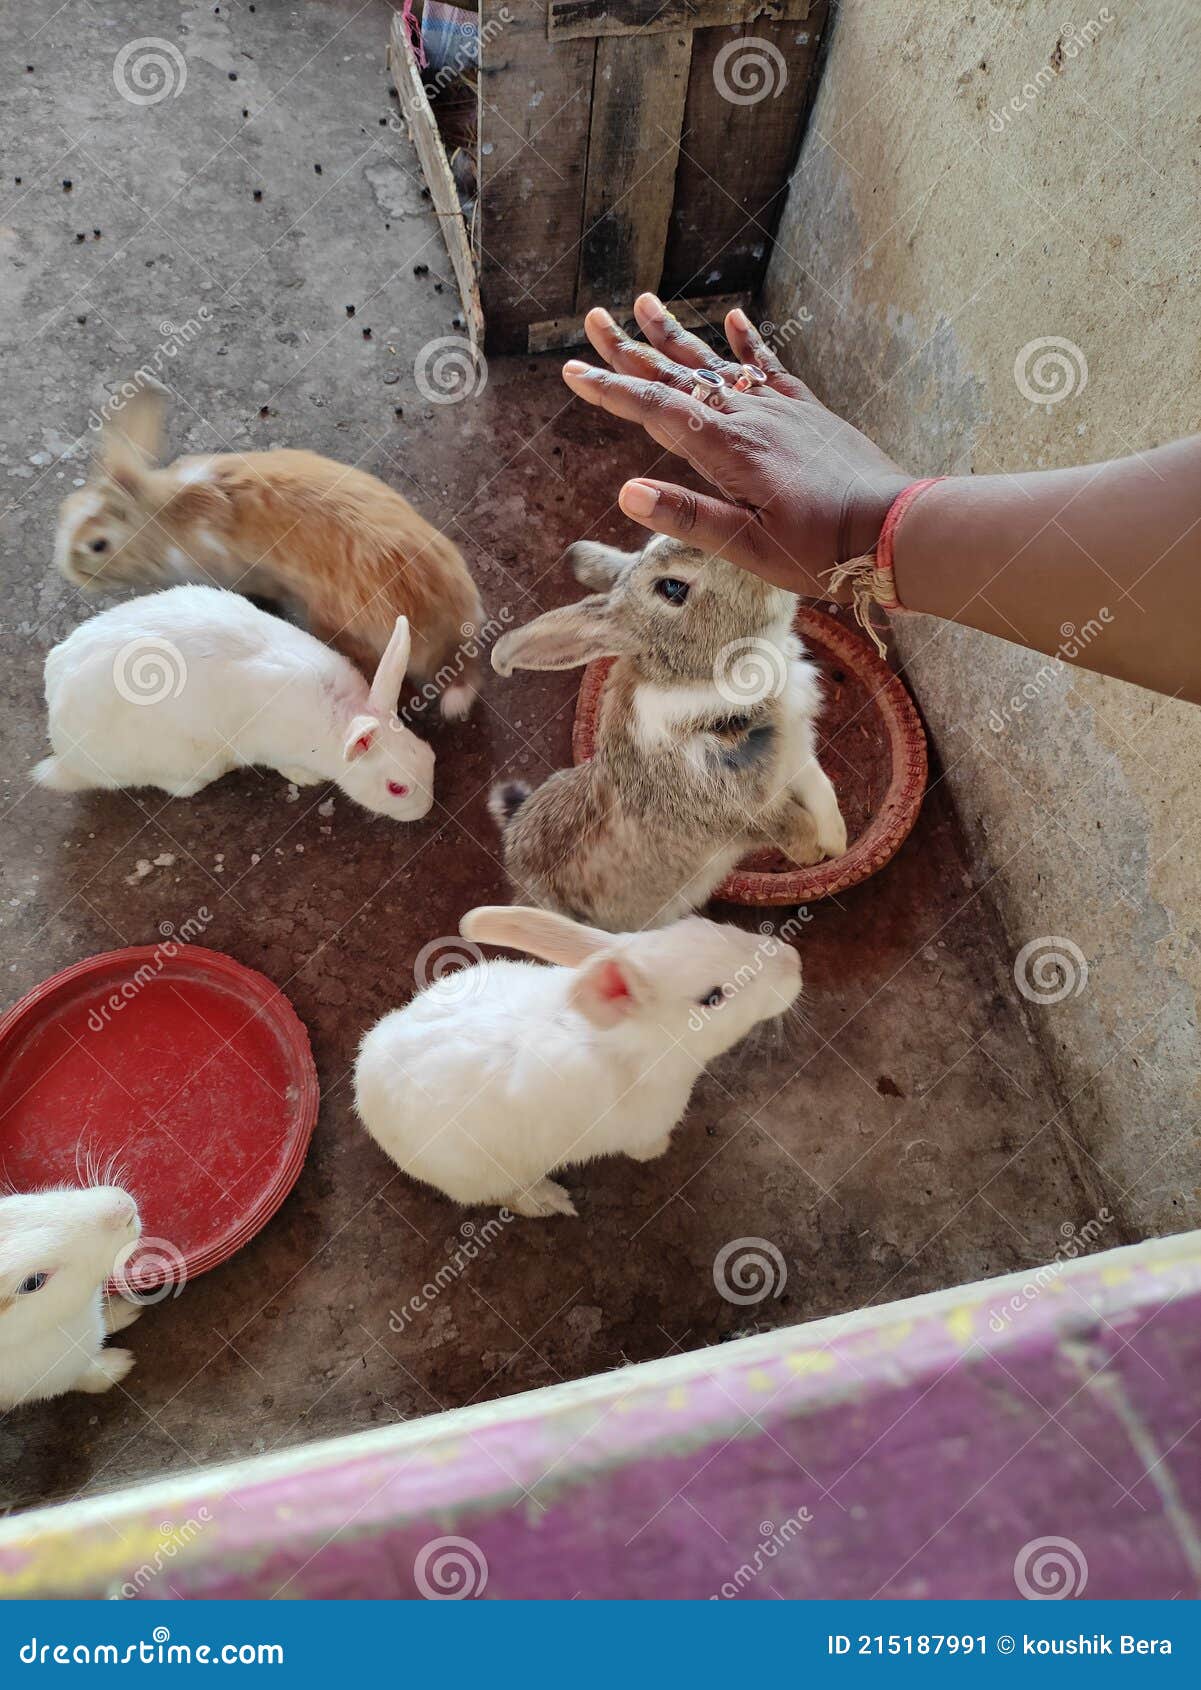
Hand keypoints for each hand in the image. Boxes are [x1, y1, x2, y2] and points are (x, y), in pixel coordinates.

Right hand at [562, 295, 910, 595]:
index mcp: (728, 450)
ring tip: (647, 303)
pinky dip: (749, 341)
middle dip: (632, 350)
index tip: (574, 371)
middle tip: (595, 318)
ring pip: (718, 364)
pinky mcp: (808, 413)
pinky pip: (771, 367)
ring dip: (678, 337)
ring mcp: (780, 410)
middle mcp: (750, 418)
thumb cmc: (821, 550)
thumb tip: (628, 492)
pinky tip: (734, 317)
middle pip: (679, 377)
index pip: (656, 411)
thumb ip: (689, 516)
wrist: (894, 530)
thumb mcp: (748, 546)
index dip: (612, 391)